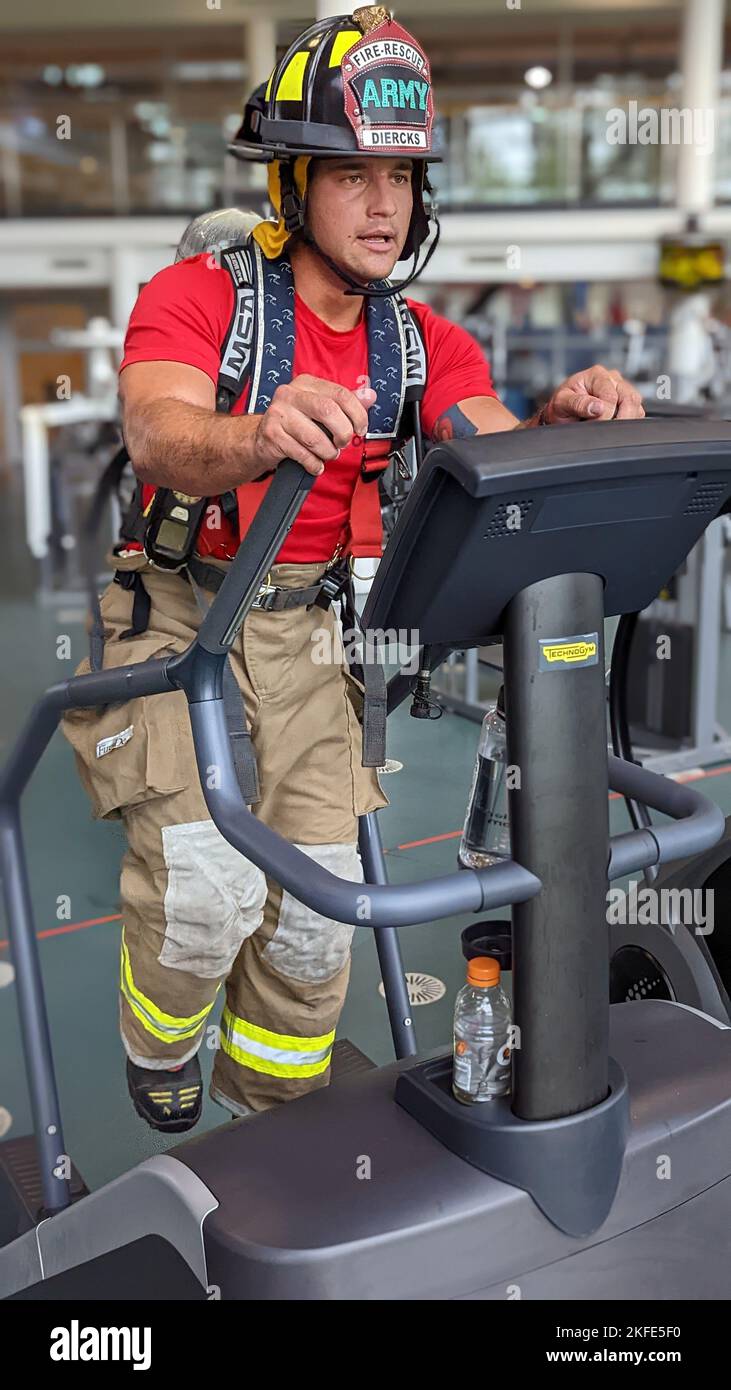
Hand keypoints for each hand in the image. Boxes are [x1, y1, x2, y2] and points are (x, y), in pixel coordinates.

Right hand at [250, 375, 375, 476]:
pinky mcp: (272, 435)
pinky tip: (314, 464)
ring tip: (327, 454)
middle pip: (328, 411)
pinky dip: (314, 464)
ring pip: (315, 437)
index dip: (357, 414)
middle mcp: (290, 394)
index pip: (340, 394)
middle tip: (342, 443)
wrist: (261, 440)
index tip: (361, 429)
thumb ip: (345, 402)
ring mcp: (278, 414)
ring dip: (328, 453)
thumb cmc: (295, 424)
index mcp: (306, 383)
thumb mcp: (320, 408)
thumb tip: (370, 395)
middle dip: (342, 433)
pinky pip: (302, 454)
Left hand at [542, 365, 644, 423]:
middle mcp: (613, 379)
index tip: (593, 424)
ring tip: (603, 426)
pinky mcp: (628, 403)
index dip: (605, 414)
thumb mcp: (562, 403)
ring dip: (623, 421)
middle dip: (619, 419)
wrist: (562, 413)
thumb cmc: (561, 405)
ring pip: (636, 407)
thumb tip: (597, 407)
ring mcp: (622, 390)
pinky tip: (611, 425)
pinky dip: (626, 423)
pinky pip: (637, 414)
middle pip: (630, 399)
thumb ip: (578, 403)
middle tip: (603, 430)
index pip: (611, 396)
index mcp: (597, 375)